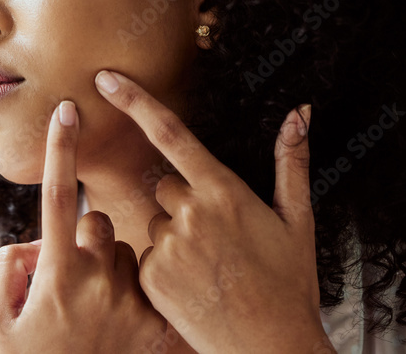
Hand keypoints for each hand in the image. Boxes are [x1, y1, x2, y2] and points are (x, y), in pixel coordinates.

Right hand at [0, 100, 178, 353]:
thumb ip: (11, 267)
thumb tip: (35, 243)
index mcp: (56, 273)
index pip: (59, 196)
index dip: (61, 149)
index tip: (69, 109)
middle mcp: (98, 281)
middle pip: (99, 225)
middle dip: (84, 242)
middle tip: (73, 282)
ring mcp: (131, 302)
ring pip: (126, 253)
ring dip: (112, 269)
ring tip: (99, 313)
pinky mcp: (159, 324)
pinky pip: (150, 282)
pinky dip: (136, 293)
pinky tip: (123, 323)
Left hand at [94, 69, 334, 353]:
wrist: (271, 346)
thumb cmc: (289, 284)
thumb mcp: (297, 220)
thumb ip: (291, 161)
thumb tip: (300, 111)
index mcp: (223, 191)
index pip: (170, 132)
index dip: (134, 101)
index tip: (105, 78)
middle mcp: (189, 213)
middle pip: (165, 187)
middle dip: (183, 204)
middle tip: (217, 241)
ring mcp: (166, 246)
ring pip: (156, 223)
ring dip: (174, 238)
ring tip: (209, 269)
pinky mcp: (149, 276)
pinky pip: (144, 256)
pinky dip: (162, 267)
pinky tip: (193, 286)